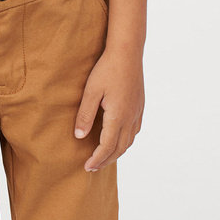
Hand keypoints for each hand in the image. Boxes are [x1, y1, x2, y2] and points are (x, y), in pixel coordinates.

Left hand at [73, 46, 144, 171]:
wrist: (128, 52)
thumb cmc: (107, 69)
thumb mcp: (91, 91)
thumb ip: (85, 115)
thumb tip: (79, 137)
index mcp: (118, 116)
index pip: (107, 146)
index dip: (97, 159)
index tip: (86, 167)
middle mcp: (130, 117)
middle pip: (119, 148)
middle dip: (106, 160)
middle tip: (92, 167)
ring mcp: (137, 112)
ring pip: (129, 141)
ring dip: (117, 152)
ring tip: (104, 157)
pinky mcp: (140, 106)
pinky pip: (134, 131)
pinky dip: (126, 141)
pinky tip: (119, 140)